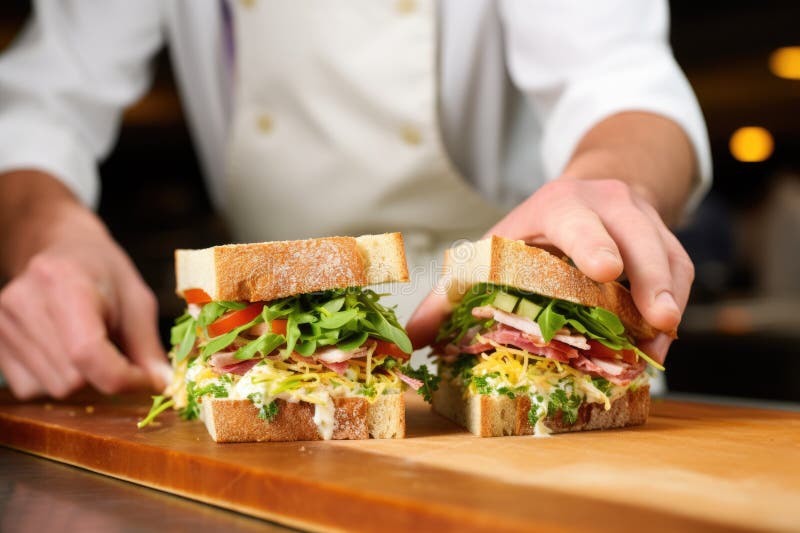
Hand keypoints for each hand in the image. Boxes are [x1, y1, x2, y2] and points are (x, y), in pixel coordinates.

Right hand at [0, 171, 169, 398]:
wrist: (62, 249)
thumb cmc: (104, 274)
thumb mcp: (138, 301)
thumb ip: (148, 346)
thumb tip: (161, 385)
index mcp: (67, 283)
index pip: (88, 353)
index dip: (124, 378)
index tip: (148, 379)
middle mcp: (26, 302)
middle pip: (73, 379)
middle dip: (106, 374)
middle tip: (116, 347)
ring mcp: (2, 322)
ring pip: (54, 389)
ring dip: (82, 378)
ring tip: (88, 341)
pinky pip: (32, 389)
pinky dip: (56, 379)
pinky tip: (64, 348)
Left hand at [407, 178, 693, 363]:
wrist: (596, 188)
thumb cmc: (537, 230)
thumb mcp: (497, 247)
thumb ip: (453, 291)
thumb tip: (411, 338)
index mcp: (561, 205)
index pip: (577, 220)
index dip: (590, 242)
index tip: (604, 270)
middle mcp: (609, 206)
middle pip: (635, 235)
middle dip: (648, 274)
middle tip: (656, 318)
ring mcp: (644, 221)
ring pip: (668, 255)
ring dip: (669, 298)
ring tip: (663, 340)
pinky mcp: (668, 240)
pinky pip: (682, 270)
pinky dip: (676, 303)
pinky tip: (664, 339)